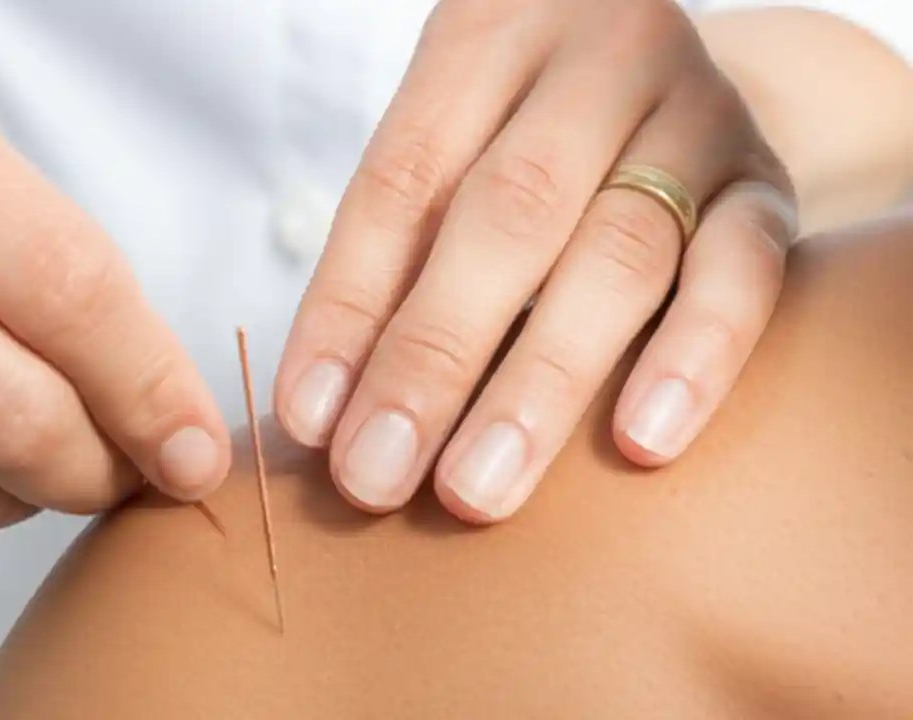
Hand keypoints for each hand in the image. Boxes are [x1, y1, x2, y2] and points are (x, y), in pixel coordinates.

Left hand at [276, 0, 795, 522]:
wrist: (674, 90)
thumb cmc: (524, 142)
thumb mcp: (452, 159)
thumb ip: (390, 265)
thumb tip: (318, 414)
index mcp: (489, 35)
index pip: (402, 180)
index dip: (346, 306)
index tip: (308, 420)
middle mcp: (597, 61)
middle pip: (508, 214)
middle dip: (433, 357)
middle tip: (376, 476)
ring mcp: (694, 116)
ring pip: (620, 253)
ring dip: (539, 384)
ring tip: (476, 488)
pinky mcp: (766, 185)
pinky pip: (743, 271)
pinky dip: (693, 356)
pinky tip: (639, 442)